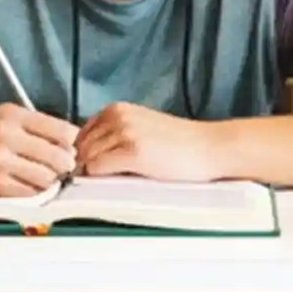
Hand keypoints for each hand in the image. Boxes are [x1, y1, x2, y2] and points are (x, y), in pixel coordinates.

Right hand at [0, 102, 78, 197]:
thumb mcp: (1, 120)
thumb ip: (33, 128)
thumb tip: (71, 146)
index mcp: (12, 114)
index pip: (62, 130)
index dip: (71, 145)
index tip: (69, 151)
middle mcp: (6, 133)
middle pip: (60, 155)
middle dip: (64, 166)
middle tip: (59, 170)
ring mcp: (0, 158)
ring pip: (48, 177)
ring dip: (49, 182)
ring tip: (39, 179)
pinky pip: (31, 193)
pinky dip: (33, 194)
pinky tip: (24, 187)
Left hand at [74, 102, 225, 181]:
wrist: (210, 147)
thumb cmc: (179, 143)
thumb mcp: (141, 127)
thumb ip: (117, 133)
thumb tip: (88, 155)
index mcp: (117, 109)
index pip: (81, 133)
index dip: (83, 152)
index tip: (91, 167)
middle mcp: (117, 116)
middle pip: (81, 145)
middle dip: (84, 164)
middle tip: (95, 180)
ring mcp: (125, 133)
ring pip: (87, 157)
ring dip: (91, 172)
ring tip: (106, 182)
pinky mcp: (133, 152)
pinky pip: (98, 167)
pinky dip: (99, 177)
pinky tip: (112, 182)